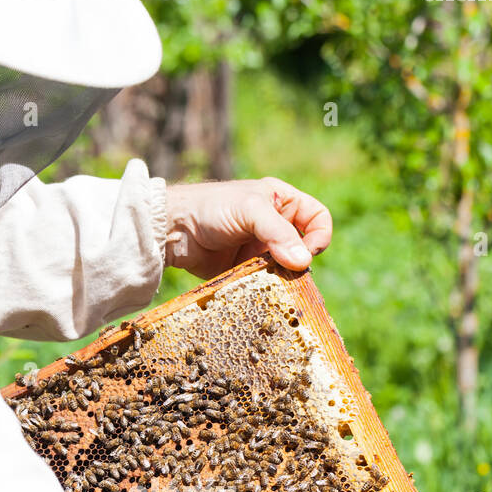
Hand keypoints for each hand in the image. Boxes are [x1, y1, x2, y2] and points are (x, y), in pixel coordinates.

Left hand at [163, 177, 332, 278]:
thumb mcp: (250, 211)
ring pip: (287, 269)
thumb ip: (279, 234)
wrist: (172, 229)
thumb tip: (304, 262)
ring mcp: (260, 250)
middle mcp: (274, 225)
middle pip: (305, 248)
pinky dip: (267, 289)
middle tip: (286, 272)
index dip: (319, 235)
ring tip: (271, 282)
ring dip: (284, 278)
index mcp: (281, 201)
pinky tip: (259, 290)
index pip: (318, 218)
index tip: (306, 253)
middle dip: (300, 261)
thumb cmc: (211, 207)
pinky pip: (267, 283)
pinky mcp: (246, 271)